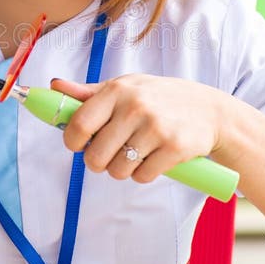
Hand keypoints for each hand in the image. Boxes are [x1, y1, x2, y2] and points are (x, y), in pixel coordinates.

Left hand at [51, 74, 222, 183]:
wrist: (210, 111)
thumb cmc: (159, 98)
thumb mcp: (126, 87)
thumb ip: (89, 92)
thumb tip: (54, 86)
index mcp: (117, 90)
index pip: (79, 125)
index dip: (73, 142)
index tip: (80, 145)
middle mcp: (135, 107)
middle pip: (95, 157)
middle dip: (98, 163)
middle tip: (111, 154)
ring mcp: (156, 128)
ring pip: (118, 171)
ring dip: (122, 170)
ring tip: (135, 154)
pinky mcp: (174, 149)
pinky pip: (142, 177)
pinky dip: (143, 174)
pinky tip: (153, 158)